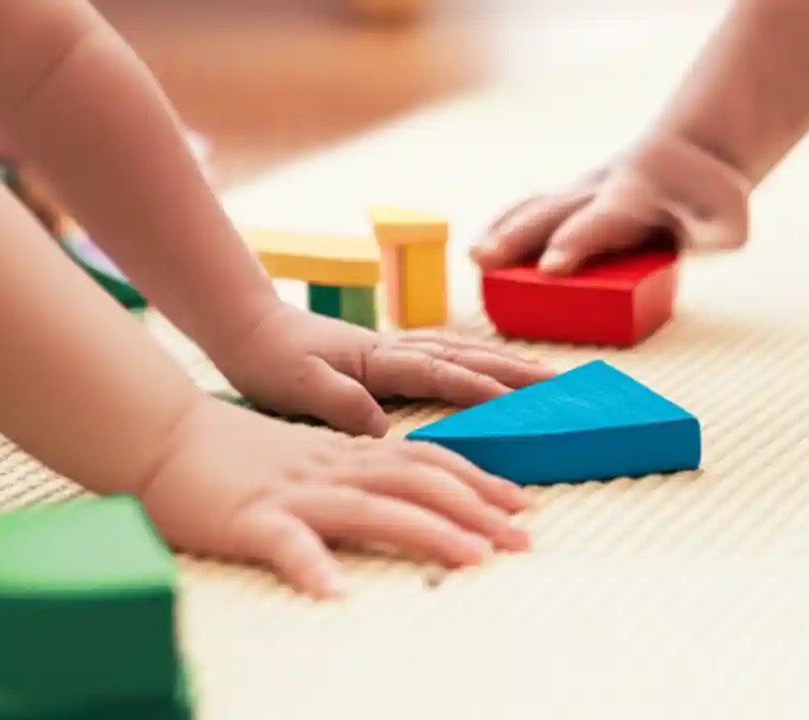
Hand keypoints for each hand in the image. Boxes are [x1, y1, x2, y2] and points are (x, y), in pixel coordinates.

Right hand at [140, 398, 531, 597]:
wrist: (162, 435)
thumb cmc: (236, 455)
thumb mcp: (310, 459)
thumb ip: (358, 472)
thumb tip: (406, 493)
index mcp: (348, 457)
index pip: (427, 463)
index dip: (479, 481)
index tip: (522, 506)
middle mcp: (333, 470)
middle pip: (418, 484)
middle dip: (477, 510)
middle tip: (524, 541)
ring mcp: (294, 493)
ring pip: (372, 509)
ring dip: (427, 533)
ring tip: (472, 560)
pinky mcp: (249, 519)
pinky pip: (285, 545)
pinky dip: (312, 568)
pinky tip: (336, 597)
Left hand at [211, 302, 555, 436]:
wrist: (247, 326)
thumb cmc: (268, 359)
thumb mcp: (295, 387)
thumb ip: (339, 403)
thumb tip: (381, 426)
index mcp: (378, 359)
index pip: (439, 374)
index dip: (479, 389)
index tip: (518, 402)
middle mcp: (395, 348)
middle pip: (466, 357)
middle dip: (515, 371)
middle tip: (561, 384)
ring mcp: (395, 347)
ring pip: (462, 352)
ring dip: (505, 362)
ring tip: (544, 375)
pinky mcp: (389, 354)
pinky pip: (447, 355)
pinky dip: (478, 359)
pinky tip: (491, 367)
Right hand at [470, 132, 750, 274]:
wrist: (692, 156)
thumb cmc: (710, 202)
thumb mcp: (728, 221)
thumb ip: (713, 235)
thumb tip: (692, 245)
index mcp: (637, 196)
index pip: (601, 221)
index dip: (575, 244)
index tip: (550, 267)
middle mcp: (600, 191)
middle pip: (553, 212)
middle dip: (518, 237)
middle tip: (486, 261)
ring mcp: (580, 193)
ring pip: (535, 207)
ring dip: (502, 231)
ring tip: (474, 258)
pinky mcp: (568, 202)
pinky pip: (529, 210)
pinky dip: (502, 226)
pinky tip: (478, 251)